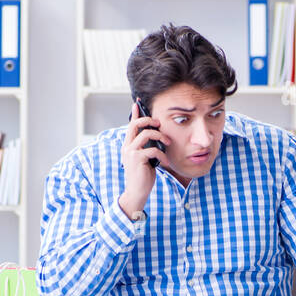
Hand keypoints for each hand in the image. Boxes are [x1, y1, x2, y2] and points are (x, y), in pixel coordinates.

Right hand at [118, 101, 170, 217]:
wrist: (137, 192)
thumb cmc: (143, 176)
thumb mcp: (145, 159)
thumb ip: (147, 148)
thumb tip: (157, 138)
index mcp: (128, 145)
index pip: (131, 125)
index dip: (135, 113)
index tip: (137, 103)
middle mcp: (127, 146)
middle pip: (136, 124)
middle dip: (149, 120)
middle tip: (160, 123)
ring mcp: (131, 152)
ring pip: (146, 134)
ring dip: (160, 137)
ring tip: (168, 143)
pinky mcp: (137, 159)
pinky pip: (153, 150)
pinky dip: (162, 156)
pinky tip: (166, 163)